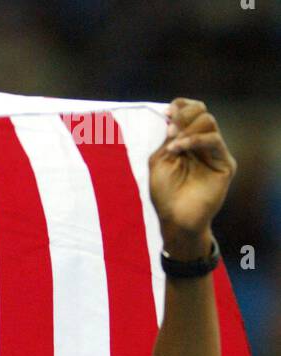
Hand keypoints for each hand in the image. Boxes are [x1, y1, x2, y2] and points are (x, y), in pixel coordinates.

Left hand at [149, 98, 236, 254]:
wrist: (175, 220)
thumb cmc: (164, 194)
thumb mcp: (159, 161)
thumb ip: (167, 138)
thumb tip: (173, 115)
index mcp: (187, 140)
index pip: (191, 111)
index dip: (181, 106)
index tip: (167, 113)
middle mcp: (202, 144)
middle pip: (201, 112)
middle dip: (184, 116)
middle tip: (170, 130)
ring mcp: (215, 153)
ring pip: (209, 122)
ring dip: (188, 128)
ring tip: (173, 145)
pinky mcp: (225, 164)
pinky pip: (215, 141)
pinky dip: (196, 140)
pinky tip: (179, 148)